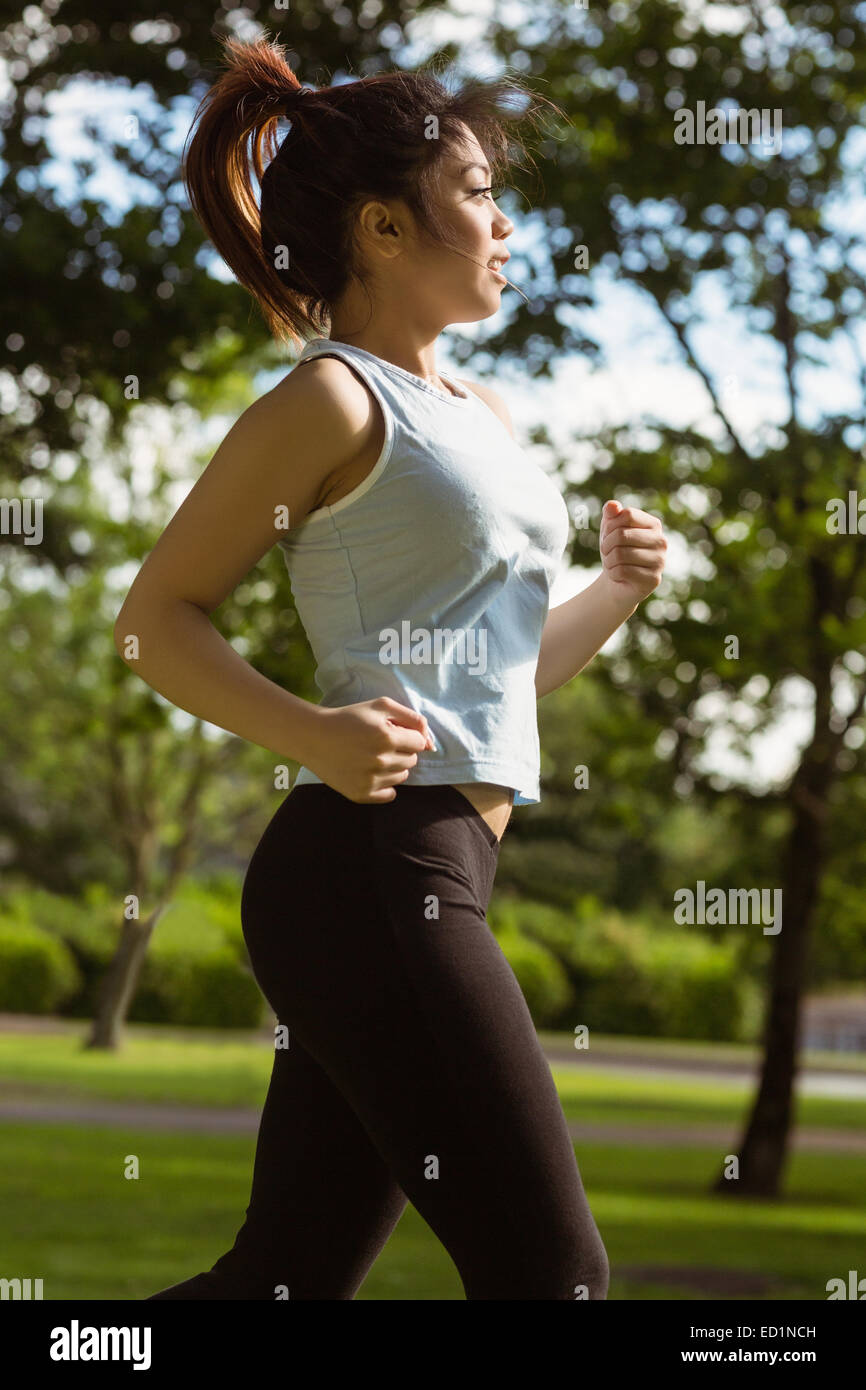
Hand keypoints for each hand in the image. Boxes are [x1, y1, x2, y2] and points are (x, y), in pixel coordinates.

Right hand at [300, 697, 434, 803]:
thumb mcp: (380, 706)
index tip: (390, 732)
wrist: (313, 736)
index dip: (407, 735)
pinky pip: (390, 795)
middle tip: (378, 743)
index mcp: (387, 737)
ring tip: (372, 756)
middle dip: (401, 750)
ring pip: (402, 777)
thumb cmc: (349, 718)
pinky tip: (370, 772)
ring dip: (393, 767)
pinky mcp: (360, 794)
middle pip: (412, 760)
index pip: (419, 742)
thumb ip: (411, 717)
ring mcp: (370, 780)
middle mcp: (380, 760)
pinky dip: (385, 786)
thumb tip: (430, 742)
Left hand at [599, 500, 666, 604]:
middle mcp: (661, 541)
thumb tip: (612, 505)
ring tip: (612, 564)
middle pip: (622, 535)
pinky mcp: (653, 579)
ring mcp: (660, 561)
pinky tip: (618, 576)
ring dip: (608, 561)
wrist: (618, 582)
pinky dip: (613, 574)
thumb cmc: (616, 551)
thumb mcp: (610, 529)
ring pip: (620, 554)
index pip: (627, 515)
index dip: (610, 525)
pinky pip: (622, 571)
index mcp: (653, 525)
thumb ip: (611, 514)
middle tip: (606, 553)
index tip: (607, 535)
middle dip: (606, 545)